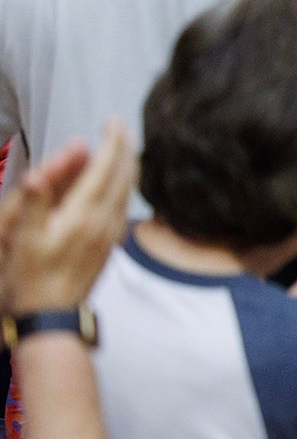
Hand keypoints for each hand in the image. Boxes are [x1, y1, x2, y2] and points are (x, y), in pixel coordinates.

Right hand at [1, 121, 135, 313]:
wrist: (54, 317)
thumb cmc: (33, 280)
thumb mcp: (25, 240)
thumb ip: (35, 204)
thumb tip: (36, 174)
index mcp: (84, 214)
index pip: (106, 169)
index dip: (111, 142)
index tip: (113, 122)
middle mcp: (105, 221)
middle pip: (125, 175)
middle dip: (125, 147)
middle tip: (119, 126)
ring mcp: (111, 233)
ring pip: (128, 190)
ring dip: (128, 164)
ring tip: (123, 147)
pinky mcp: (111, 243)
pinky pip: (124, 205)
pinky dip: (125, 185)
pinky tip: (119, 183)